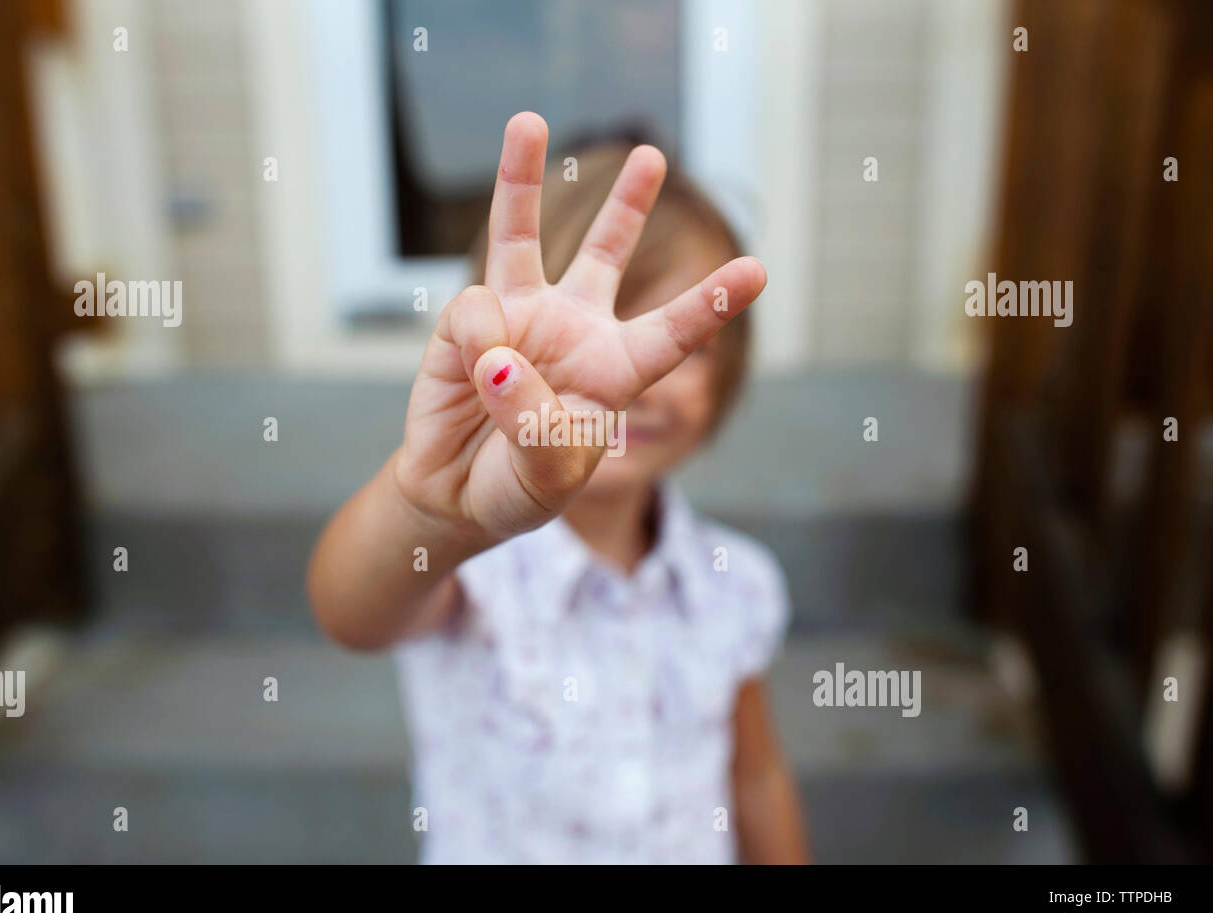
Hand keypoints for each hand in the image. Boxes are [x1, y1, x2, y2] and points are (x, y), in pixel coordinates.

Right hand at [394, 112, 765, 541]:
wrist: (454, 492)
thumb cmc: (518, 488)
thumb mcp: (547, 478)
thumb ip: (534, 423)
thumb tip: (498, 354)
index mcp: (615, 373)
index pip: (671, 334)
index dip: (712, 302)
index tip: (758, 269)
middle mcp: (572, 332)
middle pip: (605, 256)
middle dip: (627, 205)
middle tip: (651, 154)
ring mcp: (519, 320)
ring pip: (522, 238)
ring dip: (522, 179)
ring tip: (528, 120)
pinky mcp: (470, 323)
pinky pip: (473, 310)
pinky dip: (474, 343)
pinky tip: (472, 376)